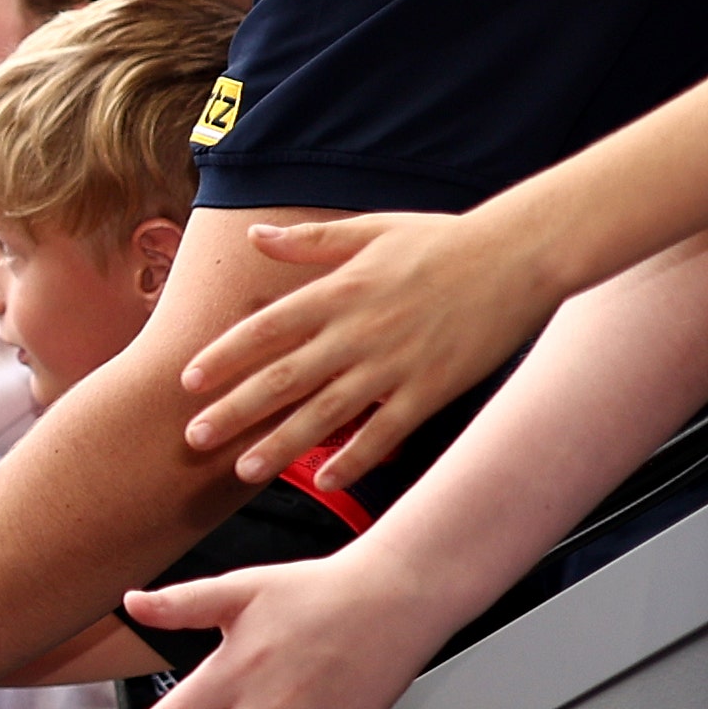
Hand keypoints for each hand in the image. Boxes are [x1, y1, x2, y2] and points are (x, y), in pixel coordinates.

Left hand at [178, 209, 541, 485]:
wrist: (521, 254)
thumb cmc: (445, 239)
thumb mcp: (371, 228)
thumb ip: (310, 241)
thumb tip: (254, 236)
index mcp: (338, 291)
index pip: (265, 330)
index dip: (223, 357)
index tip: (187, 381)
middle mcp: (357, 332)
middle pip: (283, 378)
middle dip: (235, 411)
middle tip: (194, 439)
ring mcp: (394, 364)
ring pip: (325, 413)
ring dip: (281, 445)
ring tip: (244, 471)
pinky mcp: (431, 388)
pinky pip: (385, 432)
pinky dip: (354, 458)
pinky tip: (326, 481)